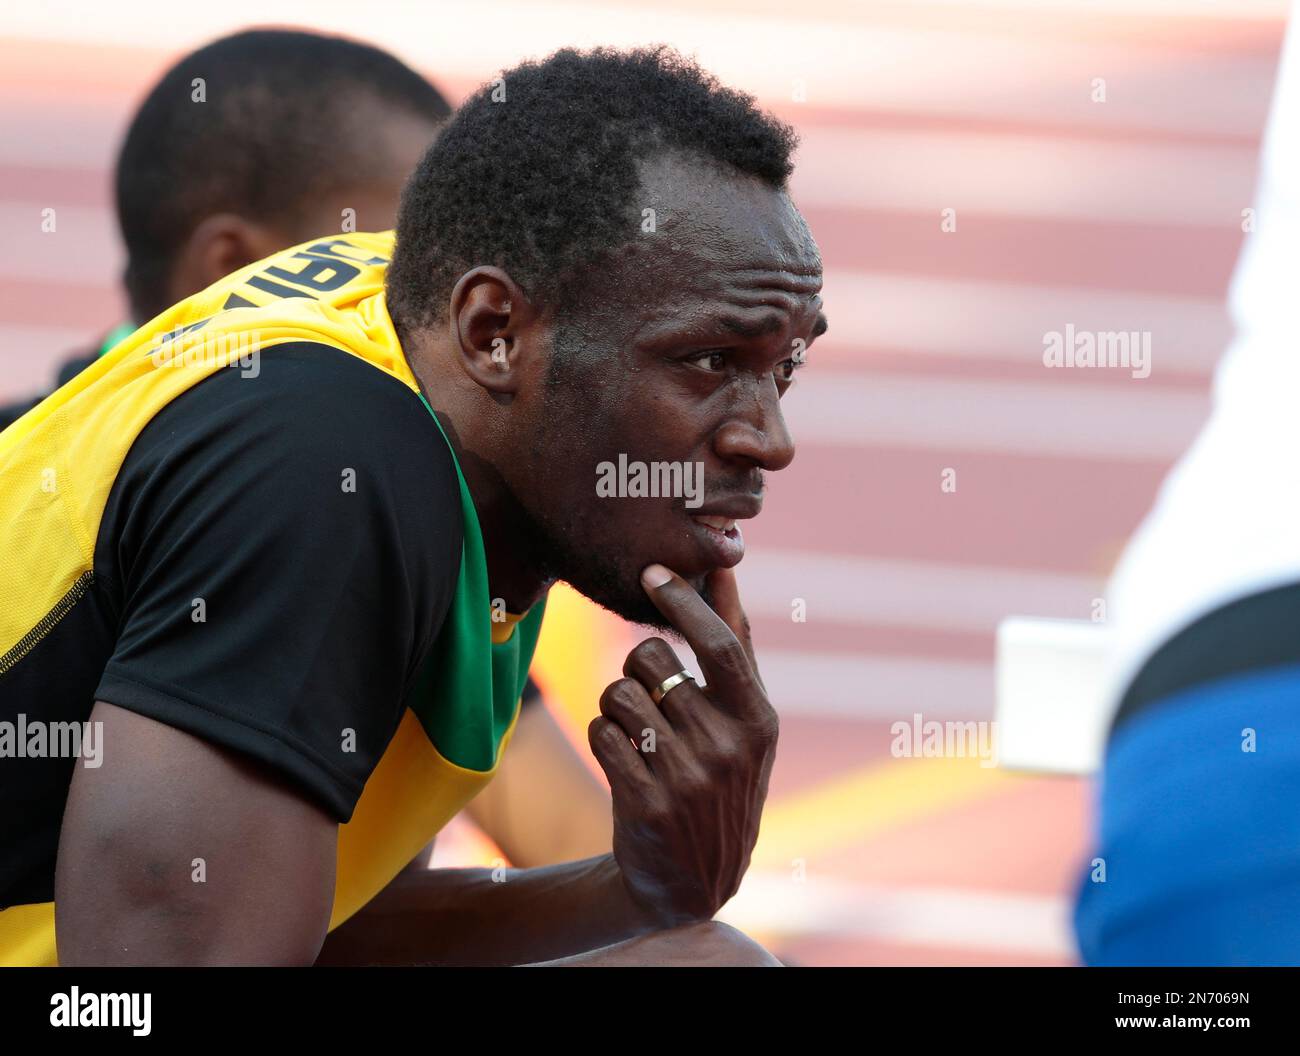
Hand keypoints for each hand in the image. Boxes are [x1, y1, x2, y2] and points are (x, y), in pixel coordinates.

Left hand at [588, 564, 778, 925]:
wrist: (692, 883)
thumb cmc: (717, 780)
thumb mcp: (744, 724)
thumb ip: (736, 649)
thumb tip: (727, 568)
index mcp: (759, 720)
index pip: (720, 643)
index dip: (683, 600)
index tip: (651, 570)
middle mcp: (729, 747)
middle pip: (652, 658)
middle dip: (637, 666)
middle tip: (651, 697)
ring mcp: (689, 778)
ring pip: (618, 692)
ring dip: (615, 703)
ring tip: (638, 733)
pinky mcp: (647, 804)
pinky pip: (599, 732)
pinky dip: (603, 736)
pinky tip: (624, 761)